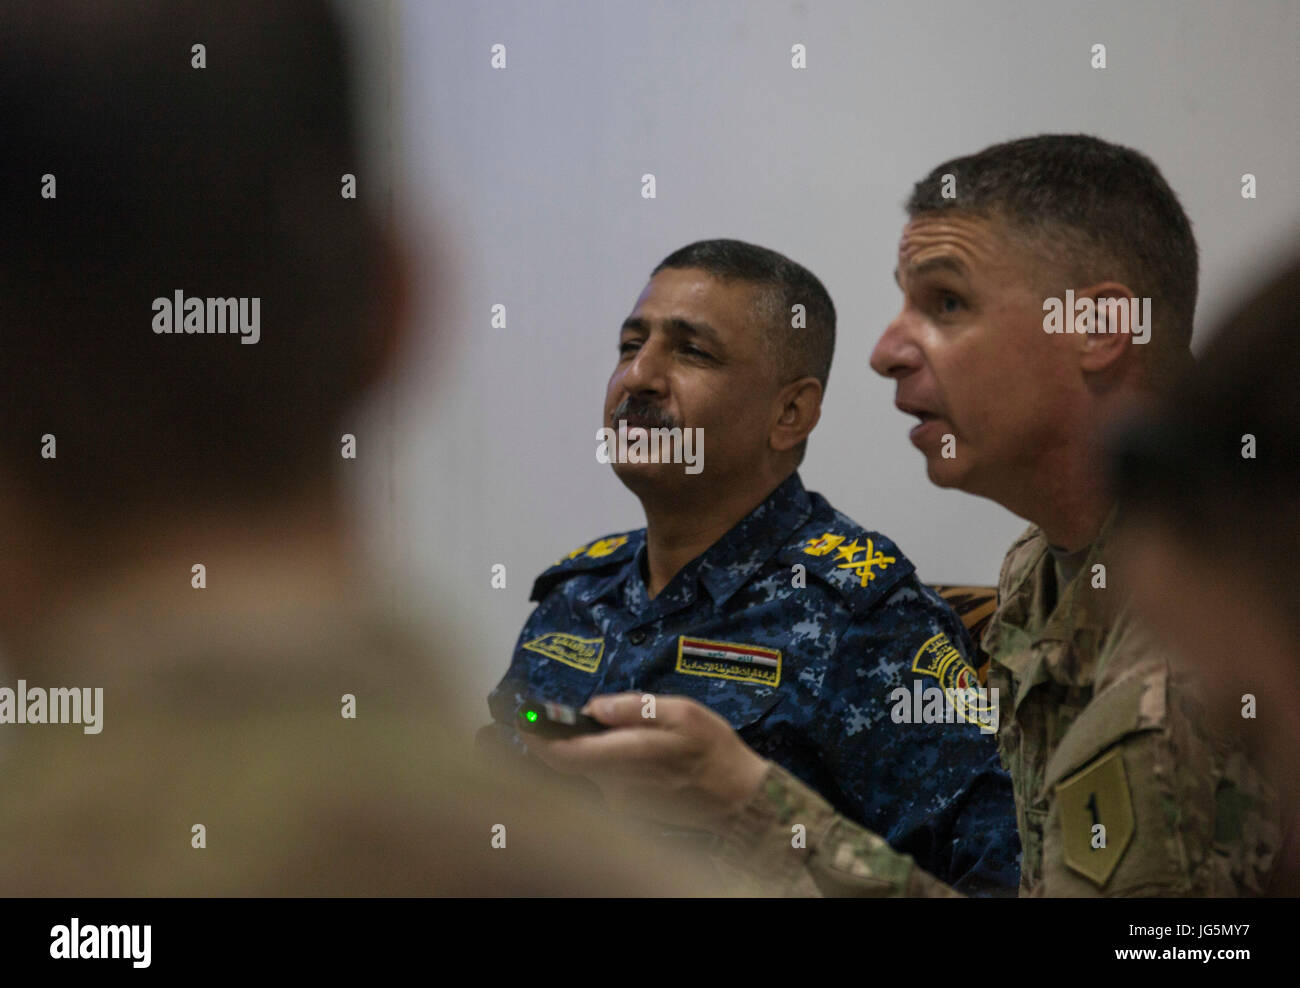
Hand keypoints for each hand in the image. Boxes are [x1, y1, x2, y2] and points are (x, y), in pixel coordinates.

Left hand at [524, 692, 769, 831]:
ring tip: (596, 727)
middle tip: (536, 717)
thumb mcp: (683, 713)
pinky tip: (622, 749)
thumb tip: (594, 706)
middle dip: (548, 740)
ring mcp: (622, 799)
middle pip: (568, 763)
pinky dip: (602, 761)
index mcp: (632, 754)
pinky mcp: (628, 806)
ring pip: (586, 769)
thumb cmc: (712, 748)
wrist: (737, 799)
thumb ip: (636, 708)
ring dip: (582, 749)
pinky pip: (603, 779)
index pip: (568, 752)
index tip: (521, 716)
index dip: (538, 737)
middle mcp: (620, 783)